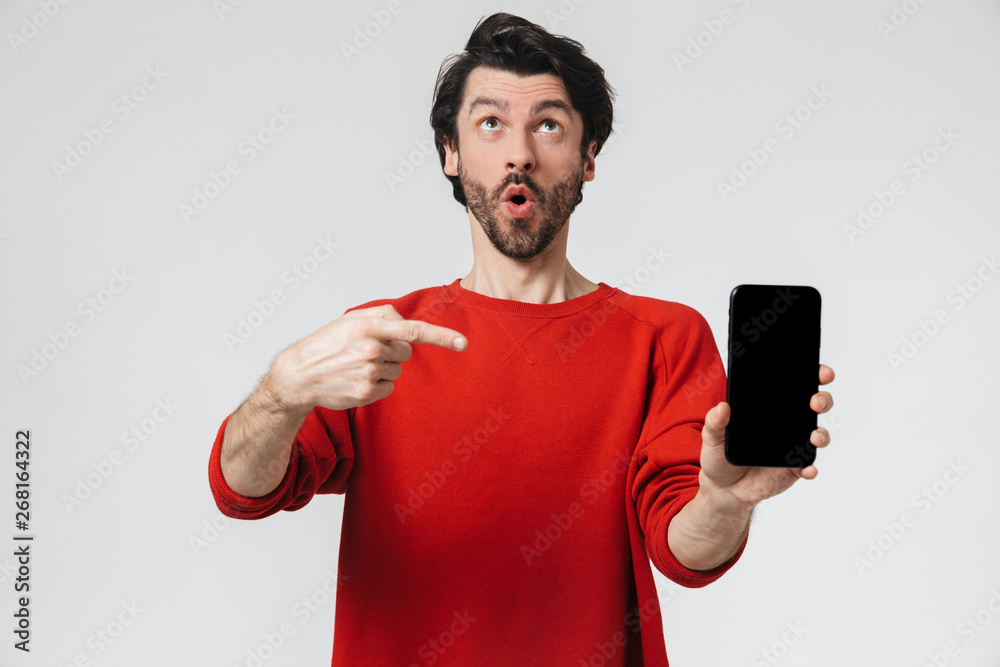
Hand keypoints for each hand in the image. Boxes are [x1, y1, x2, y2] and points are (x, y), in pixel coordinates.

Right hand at [267, 304, 466, 411]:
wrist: (298, 376)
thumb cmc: (325, 345)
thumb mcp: (349, 320)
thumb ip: (381, 316)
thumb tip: (406, 323)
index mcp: (368, 326)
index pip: (413, 330)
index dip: (441, 336)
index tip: (462, 343)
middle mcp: (371, 349)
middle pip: (407, 351)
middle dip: (394, 350)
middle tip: (366, 351)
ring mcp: (369, 372)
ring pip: (397, 370)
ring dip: (383, 368)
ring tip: (356, 366)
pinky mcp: (367, 392)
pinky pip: (389, 387)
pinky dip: (378, 385)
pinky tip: (356, 380)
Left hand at [697, 364, 834, 509]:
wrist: (724, 489)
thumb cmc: (720, 457)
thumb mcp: (712, 438)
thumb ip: (714, 423)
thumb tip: (721, 407)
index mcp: (769, 409)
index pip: (793, 386)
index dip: (810, 374)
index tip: (817, 369)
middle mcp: (787, 423)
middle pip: (813, 405)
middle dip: (822, 398)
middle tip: (815, 400)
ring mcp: (793, 445)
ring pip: (817, 433)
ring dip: (821, 433)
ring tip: (814, 436)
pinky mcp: (793, 469)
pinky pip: (808, 466)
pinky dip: (811, 467)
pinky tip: (807, 468)